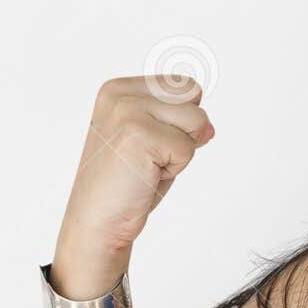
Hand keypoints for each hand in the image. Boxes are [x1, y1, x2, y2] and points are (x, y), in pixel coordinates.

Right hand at [52, 75, 214, 295]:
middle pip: (193, 94)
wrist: (98, 221)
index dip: (182, 120)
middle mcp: (120, 94)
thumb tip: (209, 126)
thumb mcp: (156, 141)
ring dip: (181, 150)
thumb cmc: (127, 183)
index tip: (151, 144)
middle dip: (185, 131)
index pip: (185, 85)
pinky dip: (175, 168)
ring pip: (197, 119)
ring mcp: (127, 111)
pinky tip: (146, 175)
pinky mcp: (138, 134)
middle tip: (152, 157)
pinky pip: (188, 147)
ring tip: (149, 165)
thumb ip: (180, 121)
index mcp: (120, 89)